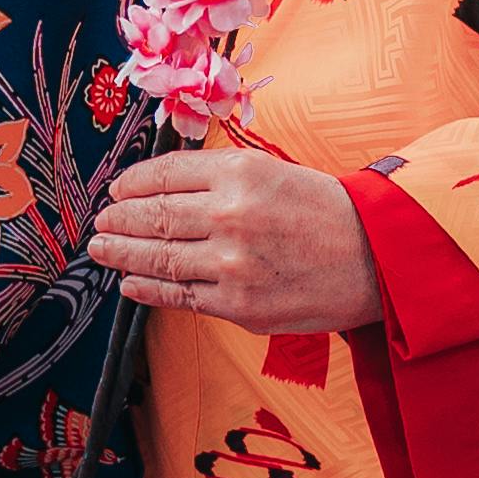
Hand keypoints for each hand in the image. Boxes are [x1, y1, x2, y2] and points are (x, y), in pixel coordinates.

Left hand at [91, 145, 382, 334]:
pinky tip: (131, 282)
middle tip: (101, 222)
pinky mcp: (239, 306)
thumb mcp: (275, 171)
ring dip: (121, 253)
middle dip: (119, 220)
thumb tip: (163, 185)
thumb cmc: (327, 212)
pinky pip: (180, 296)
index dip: (132, 184)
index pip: (165, 175)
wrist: (378, 259)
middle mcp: (231, 216)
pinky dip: (148, 288)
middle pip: (154, 216)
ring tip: (101, 249)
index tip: (117, 190)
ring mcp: (232, 265)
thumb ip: (220, 176)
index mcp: (240, 173)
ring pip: (159, 258)